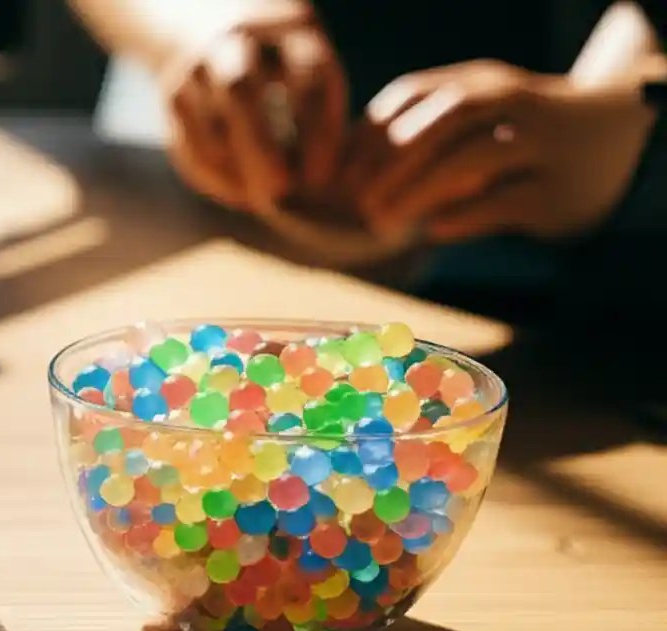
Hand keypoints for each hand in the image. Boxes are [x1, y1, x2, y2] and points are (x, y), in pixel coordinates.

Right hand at [161, 1, 346, 213]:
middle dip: (260, 147)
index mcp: (288, 29)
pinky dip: (213, 175)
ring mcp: (200, 65)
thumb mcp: (307, 63)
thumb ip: (317, 110)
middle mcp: (237, 40)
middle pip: (240, 90)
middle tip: (280, 192)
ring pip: (208, 118)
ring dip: (234, 166)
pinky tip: (238, 194)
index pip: (306, 80)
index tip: (321, 178)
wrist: (209, 21)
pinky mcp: (175, 93)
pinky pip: (187, 142)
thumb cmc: (283, 60)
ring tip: (258, 199)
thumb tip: (323, 185)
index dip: (316, 135)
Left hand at [347, 59, 657, 240]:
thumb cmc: (515, 134)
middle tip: (354, 201)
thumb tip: (343, 175)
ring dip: (417, 191)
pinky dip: (461, 216)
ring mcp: (539, 143)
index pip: (411, 97)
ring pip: (473, 158)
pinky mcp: (556, 191)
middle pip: (443, 119)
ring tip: (380, 221)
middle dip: (390, 161)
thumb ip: (418, 136)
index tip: (338, 174)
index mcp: (479, 81)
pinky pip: (502, 202)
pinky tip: (432, 229)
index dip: (368, 136)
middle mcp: (512, 102)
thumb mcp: (473, 118)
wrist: (611, 140)